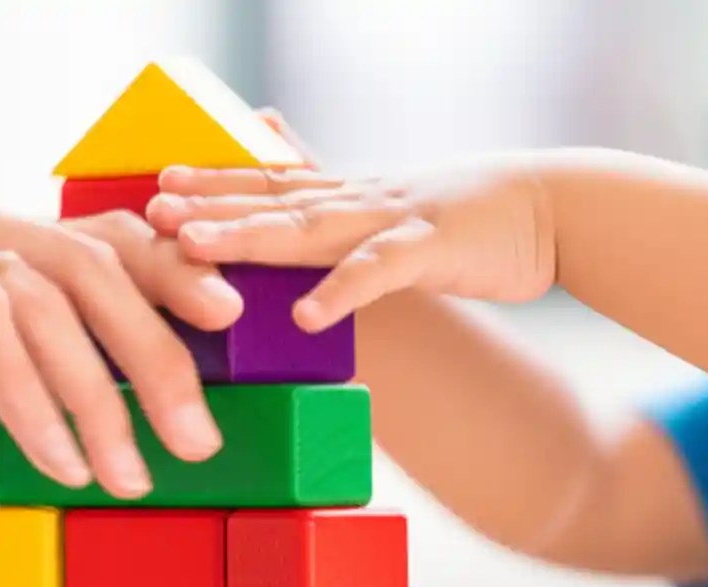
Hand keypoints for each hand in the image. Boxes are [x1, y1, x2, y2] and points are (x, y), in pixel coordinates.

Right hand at [0, 121, 237, 498]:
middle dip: (164, 357)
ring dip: (101, 393)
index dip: (174, 283)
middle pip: (106, 273)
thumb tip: (22, 478)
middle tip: (201, 442)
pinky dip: (26, 394)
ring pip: (55, 298)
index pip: (107, 252)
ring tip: (132, 474)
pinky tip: (51, 457)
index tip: (228, 339)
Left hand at [145, 157, 555, 331]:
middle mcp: (360, 199)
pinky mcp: (433, 249)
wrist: (553, 207)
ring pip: (311, 227)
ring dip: (251, 235)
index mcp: (350, 194)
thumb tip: (285, 148)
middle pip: (274, 199)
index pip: (271, 182)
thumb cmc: (468, 214)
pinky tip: (305, 317)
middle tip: (154, 209)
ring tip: (197, 246)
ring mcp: (394, 219)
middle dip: (212, 204)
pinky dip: (343, 292)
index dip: (216, 182)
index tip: (160, 185)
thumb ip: (333, 183)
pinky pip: (381, 272)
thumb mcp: (391, 197)